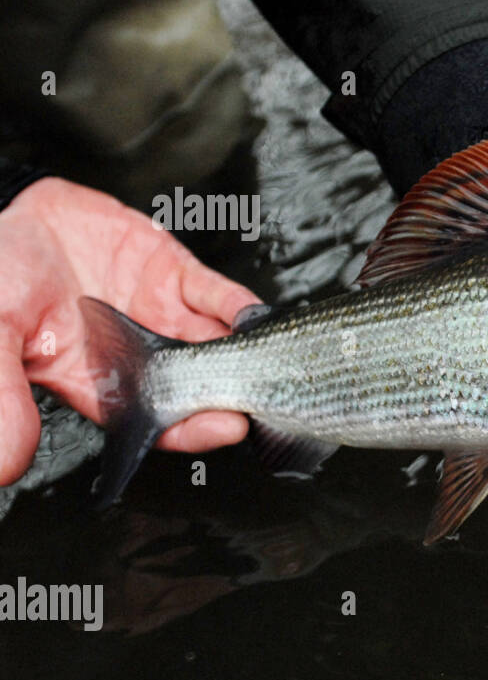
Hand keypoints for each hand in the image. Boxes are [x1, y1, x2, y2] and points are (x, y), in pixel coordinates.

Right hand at [0, 177, 260, 485]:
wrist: (9, 215)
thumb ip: (3, 397)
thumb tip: (4, 464)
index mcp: (100, 383)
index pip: (159, 420)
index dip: (194, 429)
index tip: (226, 429)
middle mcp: (142, 356)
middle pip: (203, 386)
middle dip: (236, 392)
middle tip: (261, 397)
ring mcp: (161, 315)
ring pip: (218, 342)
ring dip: (247, 352)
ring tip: (268, 359)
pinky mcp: (173, 274)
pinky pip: (215, 294)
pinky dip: (238, 305)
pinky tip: (254, 315)